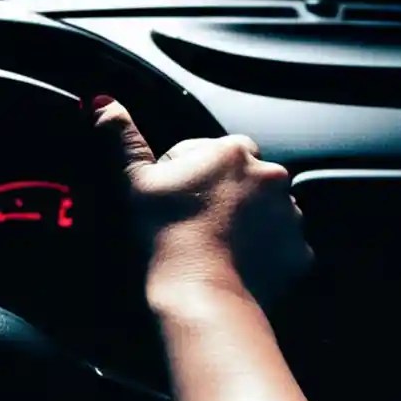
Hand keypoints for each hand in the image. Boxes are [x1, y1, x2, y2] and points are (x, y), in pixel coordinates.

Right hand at [91, 97, 309, 310]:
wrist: (199, 296)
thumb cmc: (165, 235)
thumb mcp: (135, 180)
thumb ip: (123, 138)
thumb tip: (102, 103)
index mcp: (232, 152)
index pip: (213, 150)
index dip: (191, 172)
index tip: (175, 198)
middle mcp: (271, 178)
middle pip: (244, 178)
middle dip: (224, 195)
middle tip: (193, 223)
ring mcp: (289, 216)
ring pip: (266, 210)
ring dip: (246, 221)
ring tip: (214, 246)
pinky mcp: (297, 253)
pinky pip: (281, 247)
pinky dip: (263, 253)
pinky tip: (236, 265)